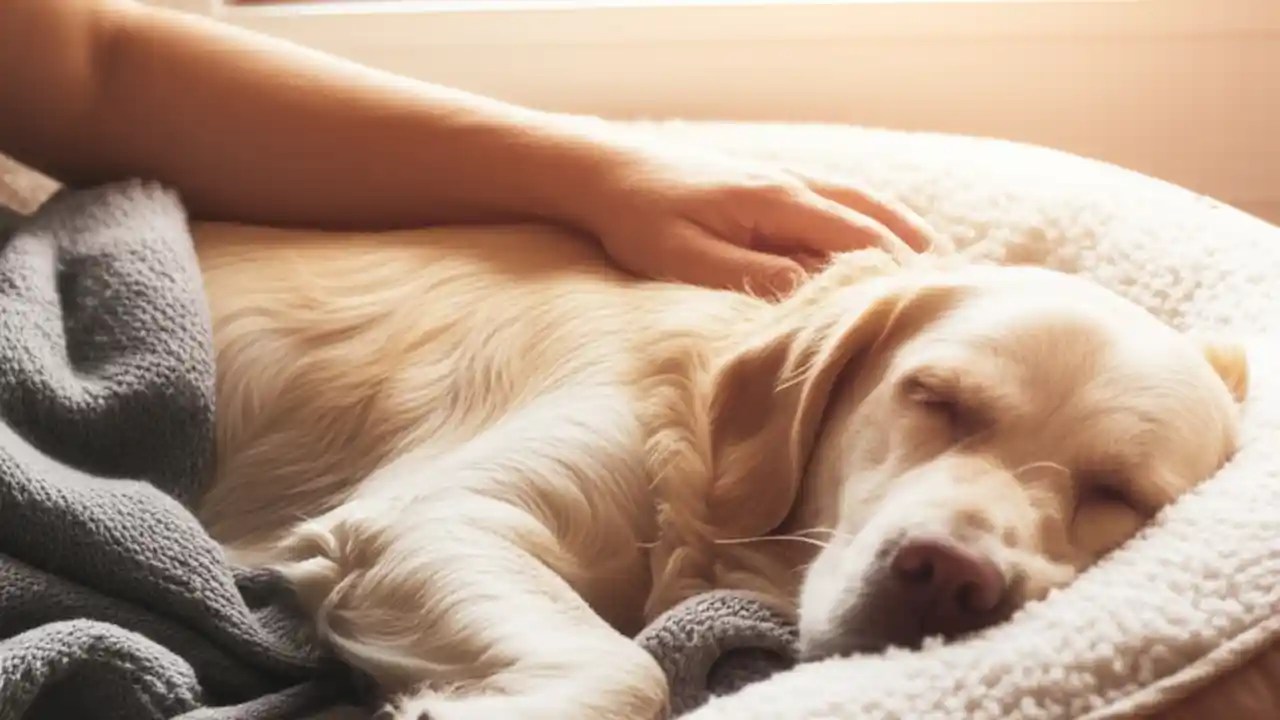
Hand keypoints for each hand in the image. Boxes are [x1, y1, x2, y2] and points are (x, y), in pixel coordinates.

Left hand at [579, 141, 941, 297]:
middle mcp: (789, 184)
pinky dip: (864, 213)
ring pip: (854, 200)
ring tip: (931, 254)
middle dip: (908, 248)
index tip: (925, 299)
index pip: (853, 236)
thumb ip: (751, 277)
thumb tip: (813, 292)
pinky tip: (870, 230)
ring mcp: (779, 180)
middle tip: (948, 283)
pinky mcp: (764, 185)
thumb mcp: (688, 259)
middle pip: (867, 214)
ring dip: (894, 225)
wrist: (605, 169)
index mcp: (776, 202)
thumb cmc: (640, 218)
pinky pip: (831, 197)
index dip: (892, 269)